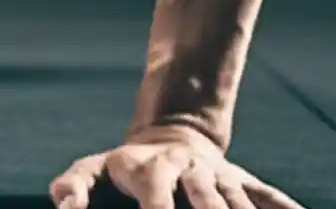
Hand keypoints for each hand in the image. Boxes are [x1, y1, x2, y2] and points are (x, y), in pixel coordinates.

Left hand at [50, 125, 304, 208]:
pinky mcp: (242, 183)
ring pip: (239, 201)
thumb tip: (64, 208)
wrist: (169, 135)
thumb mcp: (92, 169)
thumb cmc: (123, 165)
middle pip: (207, 197)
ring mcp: (220, 176)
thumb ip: (72, 185)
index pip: (156, 193)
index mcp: (152, 167)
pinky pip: (270, 198)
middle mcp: (190, 170)